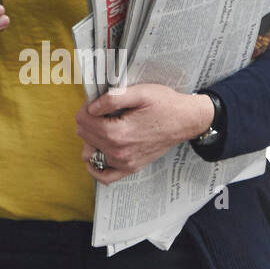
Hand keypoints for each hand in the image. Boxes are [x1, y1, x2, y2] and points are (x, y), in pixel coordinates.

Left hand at [75, 84, 214, 182]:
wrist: (186, 120)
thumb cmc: (165, 104)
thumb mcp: (140, 92)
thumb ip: (112, 99)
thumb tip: (91, 108)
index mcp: (118, 133)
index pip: (83, 120)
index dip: (87, 106)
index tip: (97, 101)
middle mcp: (118, 152)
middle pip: (84, 135)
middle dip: (88, 119)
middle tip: (102, 110)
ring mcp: (124, 163)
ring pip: (89, 153)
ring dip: (90, 139)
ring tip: (103, 126)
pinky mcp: (130, 168)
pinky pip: (103, 176)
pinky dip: (96, 166)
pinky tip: (99, 151)